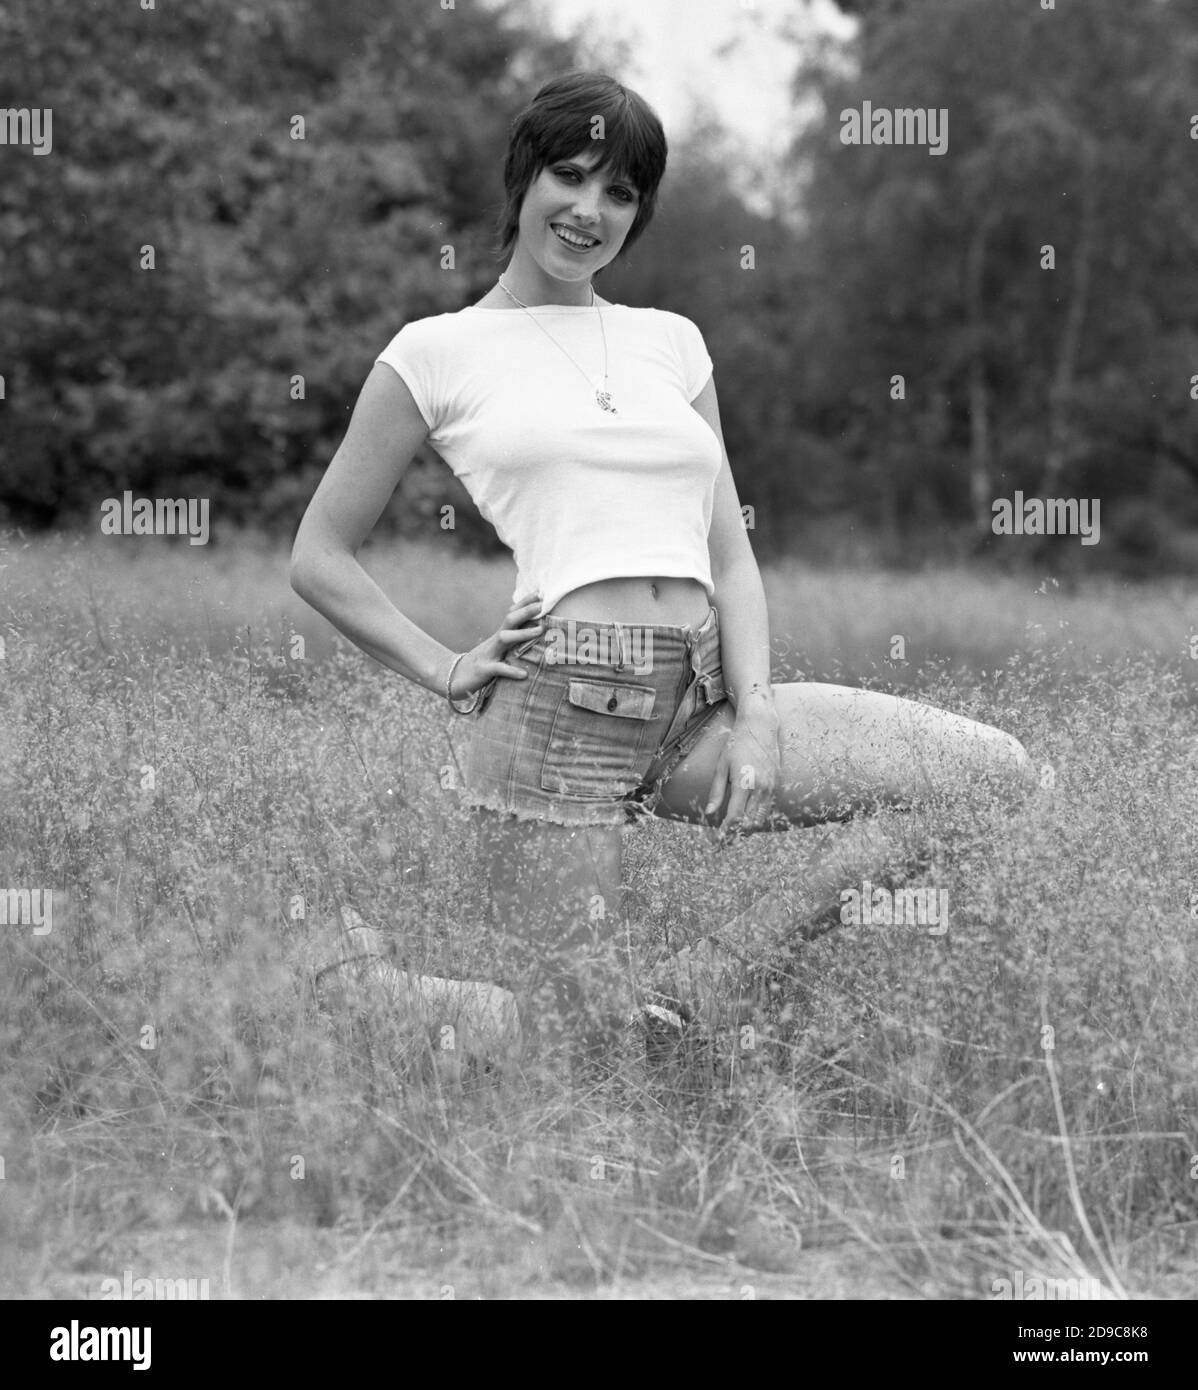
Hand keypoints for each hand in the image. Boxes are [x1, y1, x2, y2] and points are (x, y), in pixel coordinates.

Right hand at [447, 591, 543, 698]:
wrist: (455, 677)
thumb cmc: (483, 664)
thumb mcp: (498, 651)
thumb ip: (513, 643)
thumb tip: (536, 635)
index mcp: (500, 636)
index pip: (512, 614)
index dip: (525, 603)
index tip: (540, 593)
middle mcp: (495, 641)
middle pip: (510, 620)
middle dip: (526, 611)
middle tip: (542, 605)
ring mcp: (489, 654)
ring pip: (505, 638)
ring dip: (522, 633)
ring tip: (540, 630)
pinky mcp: (484, 670)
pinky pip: (498, 668)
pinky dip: (511, 671)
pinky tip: (524, 674)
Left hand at [704, 702, 780, 836]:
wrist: (760, 727)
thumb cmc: (737, 744)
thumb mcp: (721, 766)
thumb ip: (716, 791)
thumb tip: (710, 813)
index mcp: (744, 782)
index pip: (736, 816)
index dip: (726, 832)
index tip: (718, 841)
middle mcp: (761, 787)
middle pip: (750, 822)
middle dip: (737, 835)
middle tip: (724, 842)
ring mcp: (772, 786)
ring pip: (761, 818)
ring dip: (747, 829)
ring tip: (734, 835)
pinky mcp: (777, 784)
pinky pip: (767, 808)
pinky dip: (756, 818)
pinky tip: (746, 820)